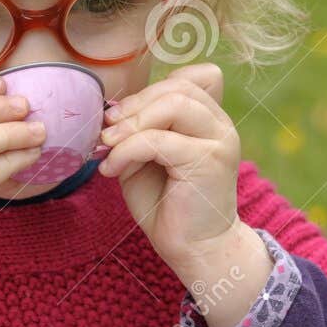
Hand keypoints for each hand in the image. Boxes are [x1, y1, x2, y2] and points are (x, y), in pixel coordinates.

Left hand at [96, 63, 253, 285]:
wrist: (194, 249)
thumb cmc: (167, 204)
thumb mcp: (145, 158)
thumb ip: (137, 131)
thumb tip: (111, 111)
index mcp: (209, 119)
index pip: (191, 77)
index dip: (152, 88)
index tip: (122, 116)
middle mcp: (220, 124)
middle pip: (178, 87)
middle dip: (134, 105)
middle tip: (106, 130)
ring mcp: (220, 140)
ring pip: (174, 104)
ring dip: (131, 123)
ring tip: (107, 146)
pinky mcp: (209, 161)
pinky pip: (159, 140)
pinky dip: (126, 151)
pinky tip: (111, 170)